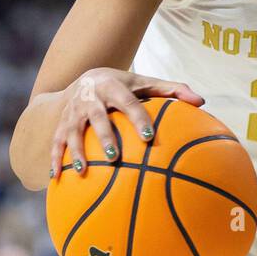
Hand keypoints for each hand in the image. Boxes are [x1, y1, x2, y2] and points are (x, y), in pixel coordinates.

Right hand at [50, 68, 204, 178]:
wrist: (84, 77)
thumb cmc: (125, 86)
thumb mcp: (147, 83)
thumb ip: (173, 90)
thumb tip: (202, 101)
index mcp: (114, 86)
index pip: (128, 102)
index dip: (137, 118)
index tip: (148, 136)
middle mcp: (91, 98)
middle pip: (97, 118)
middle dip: (104, 137)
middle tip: (114, 157)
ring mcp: (73, 112)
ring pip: (71, 132)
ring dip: (75, 151)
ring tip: (82, 171)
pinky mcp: (60, 124)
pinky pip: (55, 143)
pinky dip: (54, 159)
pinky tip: (56, 178)